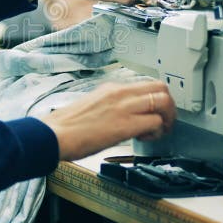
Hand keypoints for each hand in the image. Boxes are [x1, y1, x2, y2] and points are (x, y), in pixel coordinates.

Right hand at [39, 81, 175, 160]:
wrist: (54, 135)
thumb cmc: (66, 126)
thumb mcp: (91, 107)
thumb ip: (109, 107)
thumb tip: (120, 116)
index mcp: (110, 88)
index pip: (145, 84)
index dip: (155, 98)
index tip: (154, 111)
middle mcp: (119, 93)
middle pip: (160, 87)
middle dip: (168, 105)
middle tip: (165, 120)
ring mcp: (123, 107)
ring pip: (163, 102)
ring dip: (167, 118)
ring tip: (158, 131)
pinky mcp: (125, 125)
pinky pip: (155, 123)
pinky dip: (157, 132)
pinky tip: (145, 139)